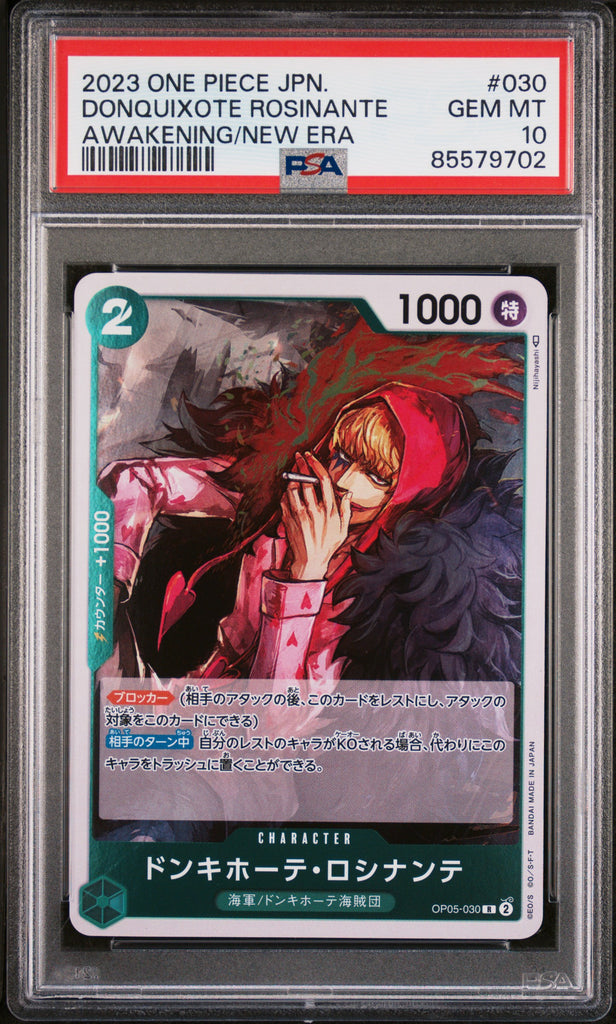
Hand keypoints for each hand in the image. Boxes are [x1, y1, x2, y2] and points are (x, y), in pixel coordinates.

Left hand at [281, 451, 350, 580]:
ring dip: (291, 476)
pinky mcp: (288, 519)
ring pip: (292, 488)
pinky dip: (285, 492)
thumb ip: (345, 510)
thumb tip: (348, 494)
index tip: (311, 457)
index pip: (323, 480)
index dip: (316, 464)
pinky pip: (284, 500)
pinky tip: (288, 489)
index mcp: (329, 510)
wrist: (310, 561)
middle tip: (299, 456)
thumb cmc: (328, 545)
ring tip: (292, 470)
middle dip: (301, 465)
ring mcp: (299, 514)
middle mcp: (314, 510)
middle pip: (305, 480)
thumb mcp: (343, 529)